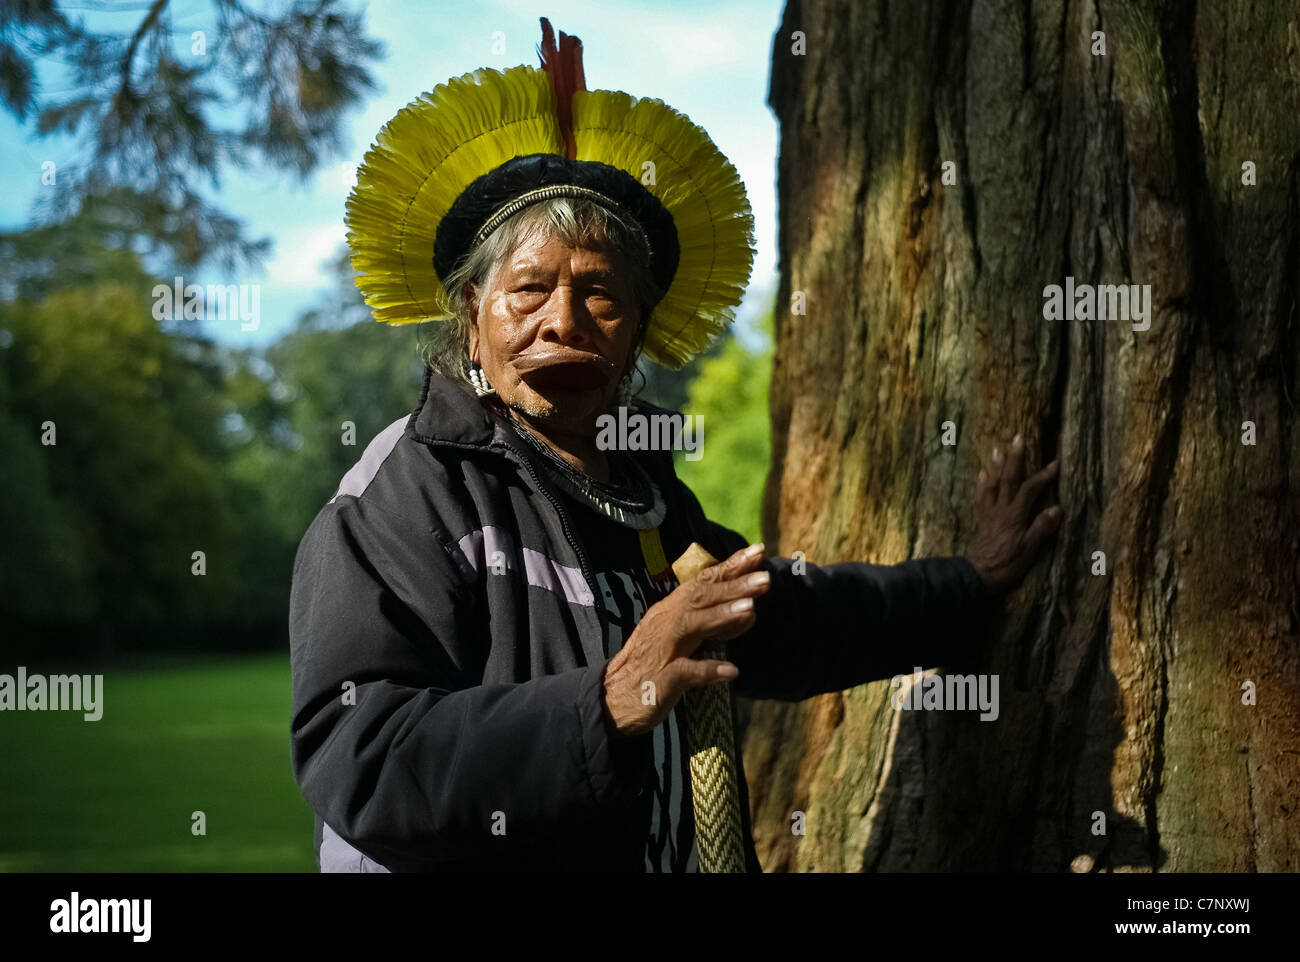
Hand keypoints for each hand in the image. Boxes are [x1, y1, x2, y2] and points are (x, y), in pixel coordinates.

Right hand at [601, 543, 770, 736]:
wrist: (611, 699)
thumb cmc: (651, 667)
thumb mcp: (681, 638)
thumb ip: (712, 625)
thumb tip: (749, 611)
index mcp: (670, 612)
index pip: (702, 583)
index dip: (729, 567)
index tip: (757, 551)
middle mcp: (665, 624)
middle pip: (700, 598)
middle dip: (732, 586)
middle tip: (764, 577)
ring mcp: (662, 650)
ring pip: (692, 625)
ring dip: (721, 617)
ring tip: (750, 608)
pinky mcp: (661, 680)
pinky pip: (686, 672)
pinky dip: (708, 670)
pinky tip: (731, 670)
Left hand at [969, 434, 1061, 595]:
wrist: (981, 575)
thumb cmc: (1009, 564)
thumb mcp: (1030, 550)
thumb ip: (1042, 528)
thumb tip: (1057, 508)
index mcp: (1015, 516)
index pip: (1030, 489)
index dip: (1043, 476)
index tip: (1056, 463)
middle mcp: (1001, 509)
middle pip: (1008, 479)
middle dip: (1015, 458)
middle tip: (1018, 437)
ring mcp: (990, 513)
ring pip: (993, 484)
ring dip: (997, 466)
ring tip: (999, 449)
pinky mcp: (983, 519)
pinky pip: (981, 497)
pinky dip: (983, 484)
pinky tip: (983, 473)